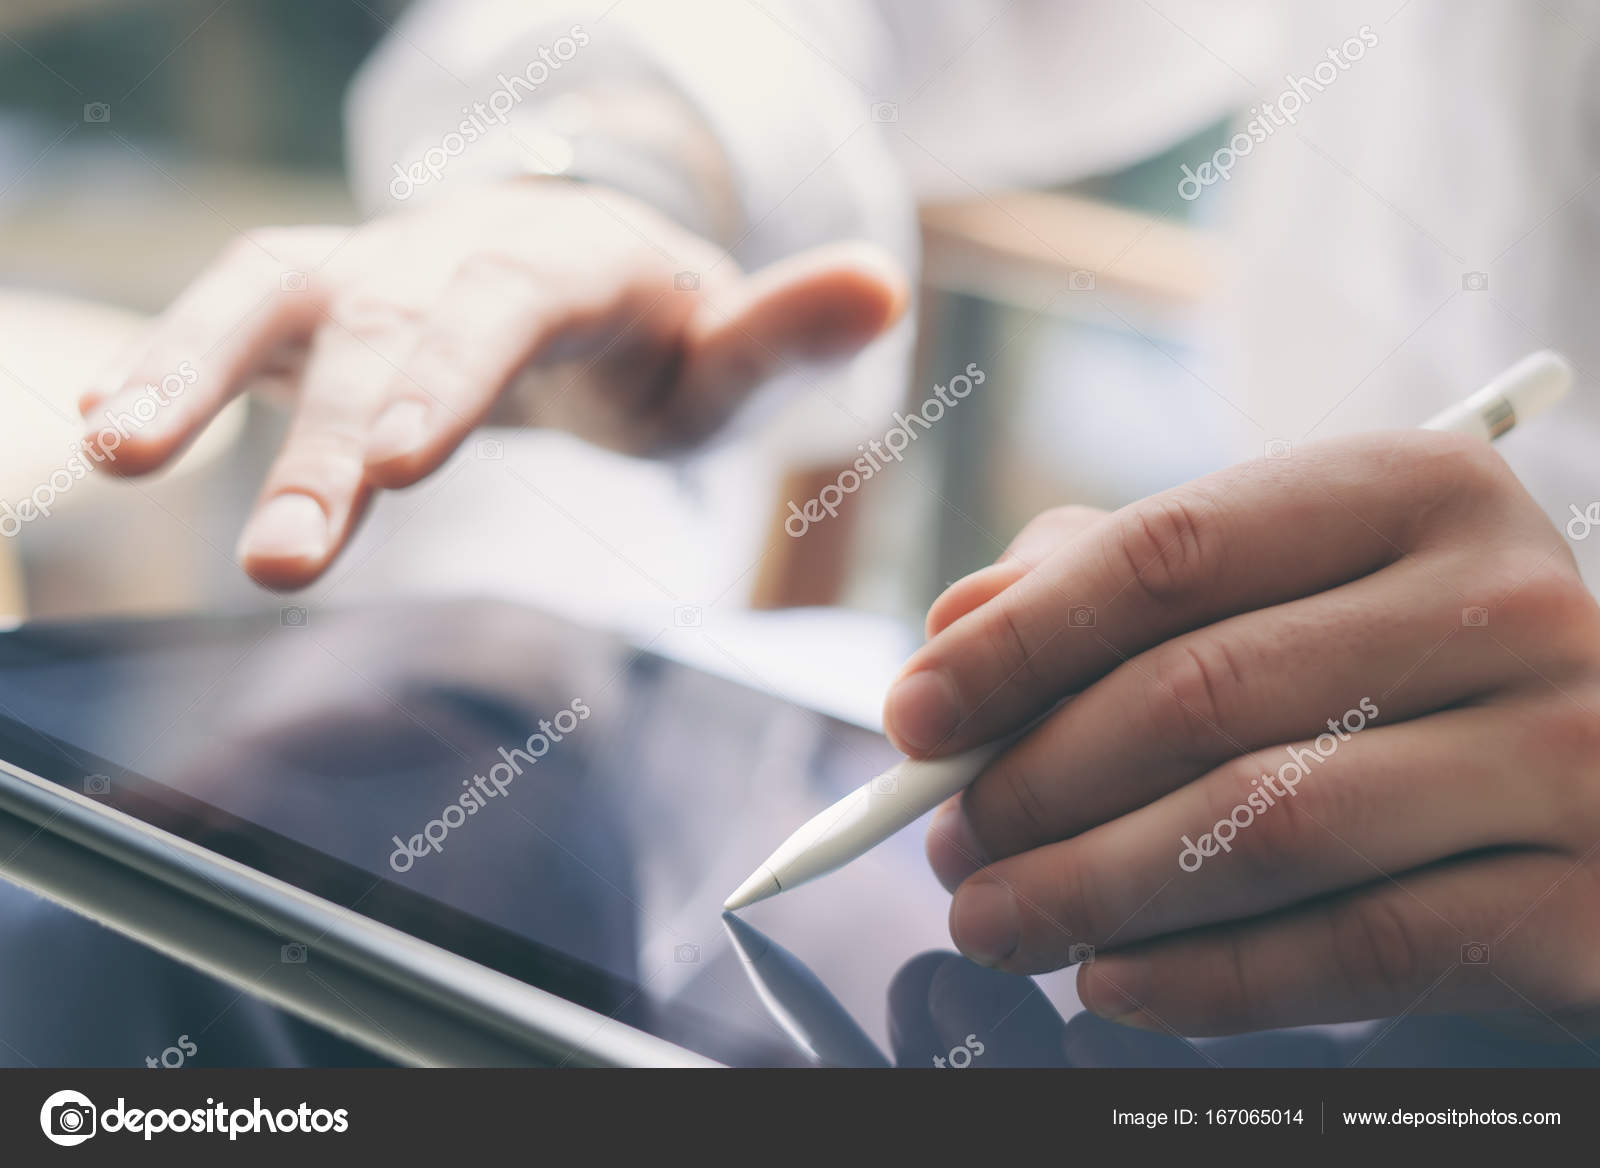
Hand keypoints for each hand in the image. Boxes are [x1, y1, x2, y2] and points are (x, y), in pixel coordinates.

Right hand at [79, 179, 905, 588]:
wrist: (590, 270)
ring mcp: (380, 267)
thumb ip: (788, 329)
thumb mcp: (732, 342)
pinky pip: (239, 316)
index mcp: (567, 265)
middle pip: (379, 327)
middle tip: (281, 563)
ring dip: (193, 366)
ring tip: (118, 447)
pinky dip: (173, 361)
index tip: (399, 462)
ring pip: (272, 293)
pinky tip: (109, 426)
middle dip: (323, 441)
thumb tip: (882, 285)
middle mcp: (455, 252)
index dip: (447, 378)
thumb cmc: (664, 332)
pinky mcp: (326, 300)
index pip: (500, 314)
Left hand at [886, 432, 1599, 1035]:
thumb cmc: (1401, 674)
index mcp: (1414, 489)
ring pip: (1263, 828)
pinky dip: (1204, 978)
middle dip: (1032, 783)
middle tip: (945, 842)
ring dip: (1090, 889)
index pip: (1170, 552)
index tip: (909, 714)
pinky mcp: (1583, 901)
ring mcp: (1563, 752)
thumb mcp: (1281, 589)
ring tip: (993, 920)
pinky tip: (1112, 980)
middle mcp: (1502, 603)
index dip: (1016, 640)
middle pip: (1197, 693)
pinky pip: (1354, 950)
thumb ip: (1112, 583)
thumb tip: (954, 622)